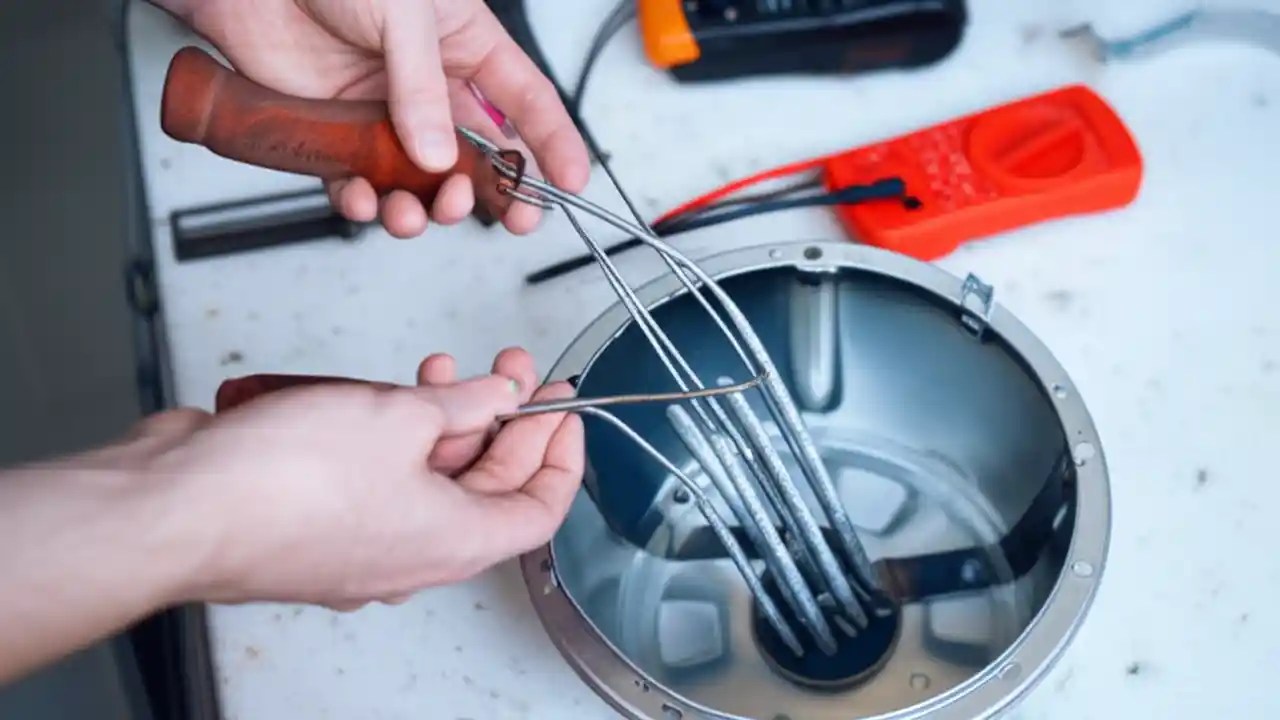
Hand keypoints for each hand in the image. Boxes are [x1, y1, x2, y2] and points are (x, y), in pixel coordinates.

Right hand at [140, 348, 582, 609]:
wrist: (176, 507)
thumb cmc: (281, 485)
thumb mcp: (402, 417)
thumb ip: (460, 401)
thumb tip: (495, 393)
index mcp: (453, 543)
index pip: (540, 510)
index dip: (561, 457)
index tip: (566, 411)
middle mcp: (412, 551)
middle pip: (486, 488)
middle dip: (506, 421)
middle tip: (517, 370)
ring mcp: (362, 538)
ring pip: (427, 476)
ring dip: (445, 419)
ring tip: (448, 367)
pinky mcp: (318, 518)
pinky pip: (375, 474)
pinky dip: (392, 432)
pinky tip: (390, 391)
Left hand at [162, 0, 588, 237]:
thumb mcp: (402, 14)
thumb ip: (423, 90)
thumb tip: (438, 156)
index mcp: (465, 45)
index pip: (527, 102)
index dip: (554, 144)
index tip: (571, 183)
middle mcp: (429, 86)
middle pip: (477, 156)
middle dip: (491, 194)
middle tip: (499, 217)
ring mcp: (384, 113)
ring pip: (420, 181)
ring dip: (424, 208)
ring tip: (415, 211)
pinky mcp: (336, 131)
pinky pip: (359, 182)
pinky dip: (363, 202)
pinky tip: (364, 199)